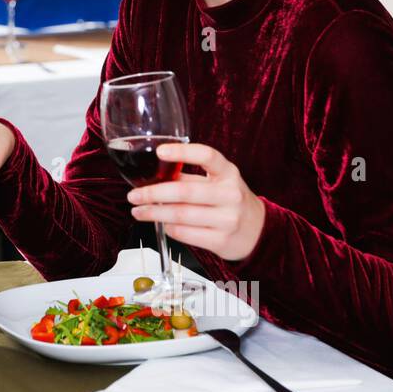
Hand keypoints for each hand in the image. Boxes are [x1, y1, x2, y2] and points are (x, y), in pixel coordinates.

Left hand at [125, 142, 264, 260]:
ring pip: (180, 215)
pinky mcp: (221, 240)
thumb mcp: (218, 182)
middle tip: (134, 196)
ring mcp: (228, 219)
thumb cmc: (230, 201)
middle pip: (184, 191)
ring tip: (139, 211)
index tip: (159, 151)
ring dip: (154, 213)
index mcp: (228, 173)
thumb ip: (189, 178)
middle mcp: (230, 194)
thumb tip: (154, 176)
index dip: (182, 152)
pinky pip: (185, 233)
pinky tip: (162, 224)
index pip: (207, 156)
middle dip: (153, 194)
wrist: (258, 232)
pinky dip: (168, 228)